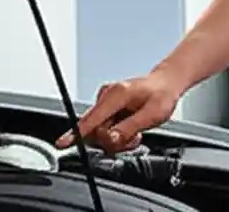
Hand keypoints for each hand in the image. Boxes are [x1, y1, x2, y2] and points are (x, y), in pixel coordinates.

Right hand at [54, 70, 186, 152]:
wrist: (165, 85)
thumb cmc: (161, 95)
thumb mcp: (152, 115)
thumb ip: (129, 128)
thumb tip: (110, 139)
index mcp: (117, 95)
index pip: (92, 118)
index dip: (76, 133)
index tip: (62, 143)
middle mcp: (107, 96)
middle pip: (97, 130)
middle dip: (113, 140)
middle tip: (133, 138)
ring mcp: (106, 101)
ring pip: (101, 131)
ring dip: (117, 138)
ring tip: (135, 132)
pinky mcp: (107, 107)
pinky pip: (104, 127)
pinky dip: (117, 133)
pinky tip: (129, 128)